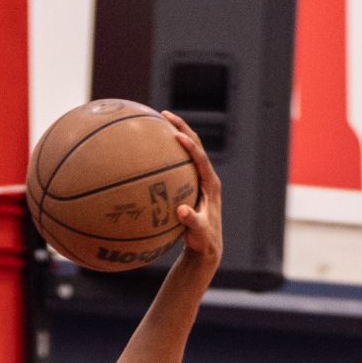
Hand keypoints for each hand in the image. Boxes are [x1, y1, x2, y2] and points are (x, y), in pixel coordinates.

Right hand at [165, 112, 222, 274]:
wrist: (206, 247)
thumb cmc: (203, 241)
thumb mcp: (198, 233)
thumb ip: (192, 222)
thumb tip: (182, 211)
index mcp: (211, 185)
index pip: (201, 159)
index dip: (191, 146)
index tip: (177, 135)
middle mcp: (206, 177)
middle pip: (196, 145)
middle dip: (181, 128)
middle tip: (164, 115)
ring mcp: (198, 179)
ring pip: (187, 150)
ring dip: (174, 134)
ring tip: (158, 121)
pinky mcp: (189, 183)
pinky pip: (178, 163)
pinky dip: (166, 153)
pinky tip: (150, 149)